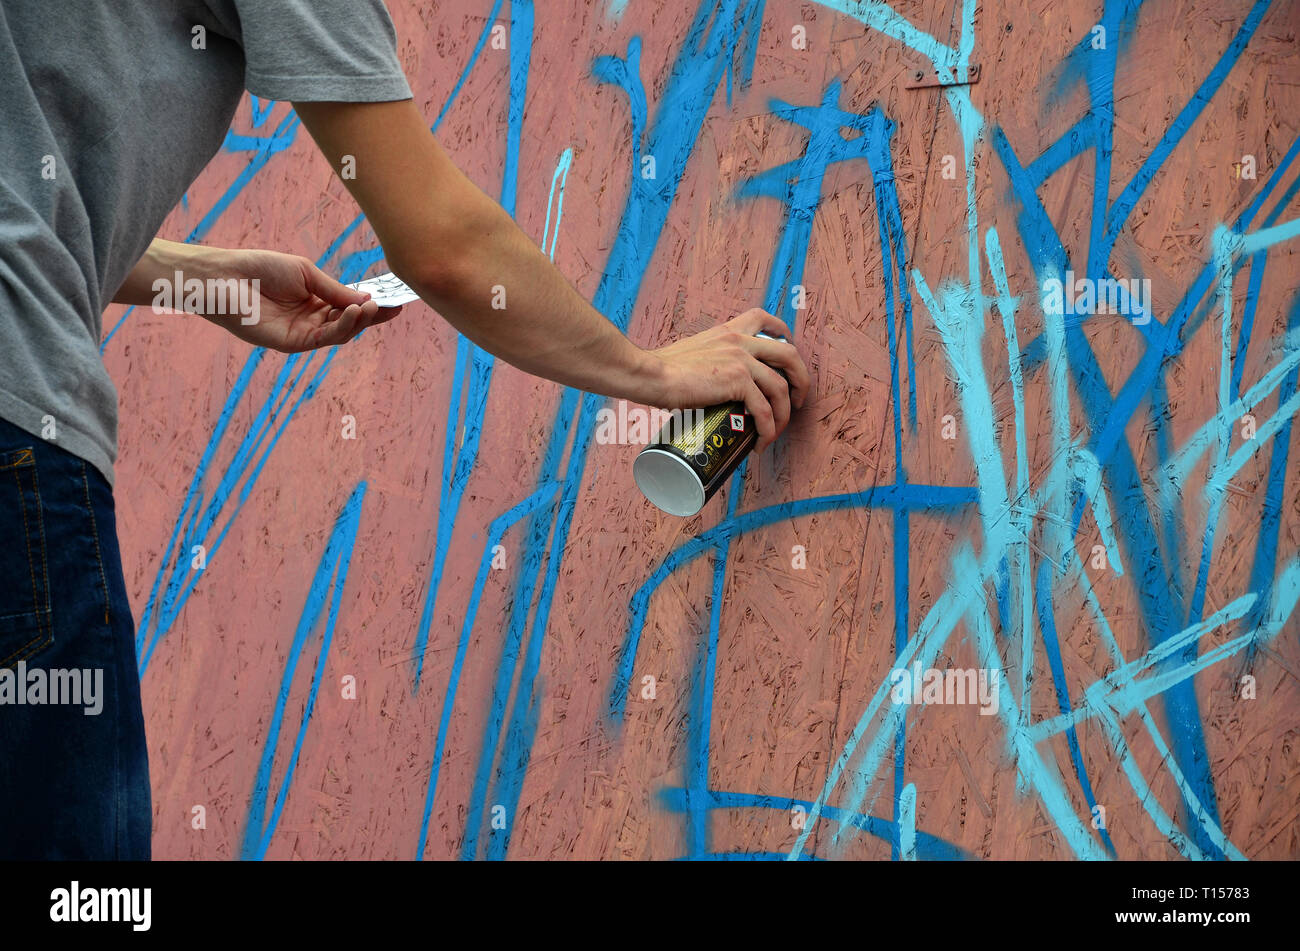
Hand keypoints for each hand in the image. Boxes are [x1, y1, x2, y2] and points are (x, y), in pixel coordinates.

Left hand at [207, 250, 402, 352]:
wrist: (227, 278)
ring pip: (341, 333)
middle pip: (350, 322)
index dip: (372, 305)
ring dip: (360, 322)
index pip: (350, 306)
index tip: (396, 300)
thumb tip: (368, 301)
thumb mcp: (306, 274)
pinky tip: (353, 313)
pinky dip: (342, 326)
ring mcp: (303, 333)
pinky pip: (325, 338)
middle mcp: (312, 320)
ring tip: (373, 308)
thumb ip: (335, 291)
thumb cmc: (261, 270)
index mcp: (315, 301)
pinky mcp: (293, 343)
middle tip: (392, 307)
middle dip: (373, 316)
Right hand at [641, 308, 809, 451]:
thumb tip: (715, 381)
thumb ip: (710, 357)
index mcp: (728, 330)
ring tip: (775, 432)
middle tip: (797, 400)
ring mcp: (741, 360)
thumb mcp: (693, 351)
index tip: (788, 350)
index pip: (764, 319)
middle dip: (801, 380)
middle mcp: (740, 341)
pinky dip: (767, 428)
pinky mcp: (737, 381)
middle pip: (789, 354)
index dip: (784, 334)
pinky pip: (764, 409)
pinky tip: (761, 441)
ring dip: (784, 414)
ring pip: (780, 388)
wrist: (651, 374)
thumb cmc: (663, 369)